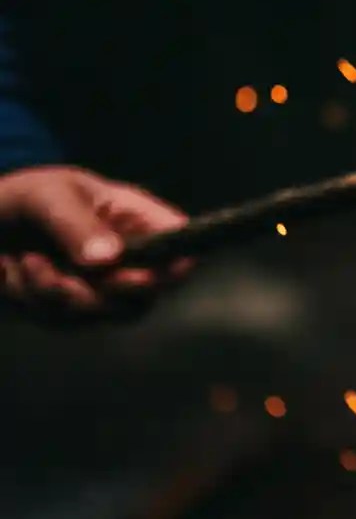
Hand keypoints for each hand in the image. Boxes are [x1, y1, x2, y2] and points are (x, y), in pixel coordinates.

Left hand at [0, 165, 190, 314]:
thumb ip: (77, 225)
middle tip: (60, 278)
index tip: (144, 277)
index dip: (174, 263)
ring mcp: (102, 286)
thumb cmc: (23, 197)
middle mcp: (128, 256)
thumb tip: (110, 259)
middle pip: (145, 294)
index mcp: (134, 217)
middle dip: (99, 292)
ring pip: (100, 313)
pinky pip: (64, 321)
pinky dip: (34, 301)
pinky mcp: (73, 308)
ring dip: (54, 293)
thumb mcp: (47, 197)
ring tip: (26, 261)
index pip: (176, 240)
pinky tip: (16, 271)